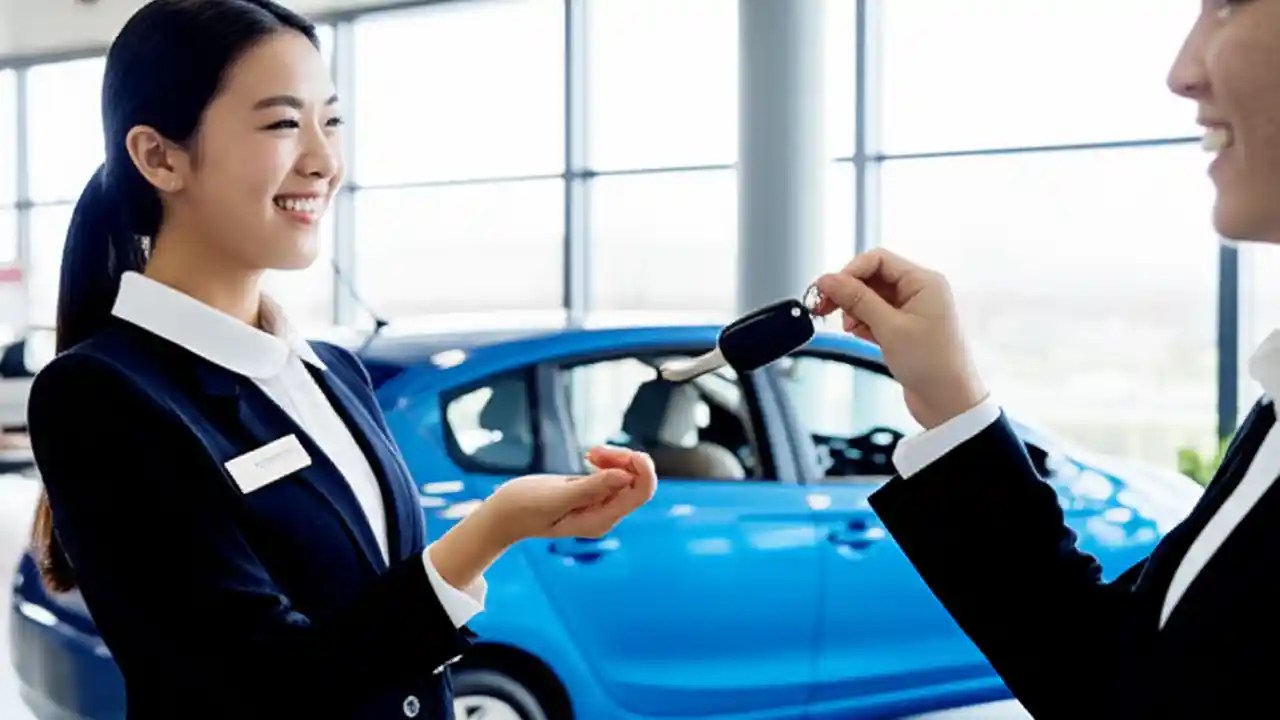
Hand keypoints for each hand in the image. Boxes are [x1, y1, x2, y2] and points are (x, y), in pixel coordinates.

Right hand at [485, 446, 657, 542]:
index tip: (631, 452)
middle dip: (624, 461)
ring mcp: (600, 505)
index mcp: (601, 520)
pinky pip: (613, 475)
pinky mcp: (593, 495)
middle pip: (636, 482)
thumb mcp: (556, 496)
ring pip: (626, 476)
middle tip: (593, 451)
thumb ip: (591, 488)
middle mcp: (606, 515)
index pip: (640, 494)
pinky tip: (590, 456)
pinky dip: (606, 461)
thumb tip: (626, 476)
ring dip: (614, 459)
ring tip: (590, 453)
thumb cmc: (524, 507)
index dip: (643, 470)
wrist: (504, 515)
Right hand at [812, 248, 988, 428]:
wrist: (948, 403)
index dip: (849, 272)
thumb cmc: (932, 365)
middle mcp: (919, 291)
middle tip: (824, 307)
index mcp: (924, 282)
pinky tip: (860, 335)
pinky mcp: (904, 328)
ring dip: (854, 310)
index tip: (828, 289)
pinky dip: (863, 323)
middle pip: (872, 278)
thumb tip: (828, 280)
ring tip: (849, 328)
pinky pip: (876, 315)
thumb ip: (857, 300)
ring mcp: (912, 310)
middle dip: (848, 292)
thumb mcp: (889, 328)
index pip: (877, 260)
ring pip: (871, 298)